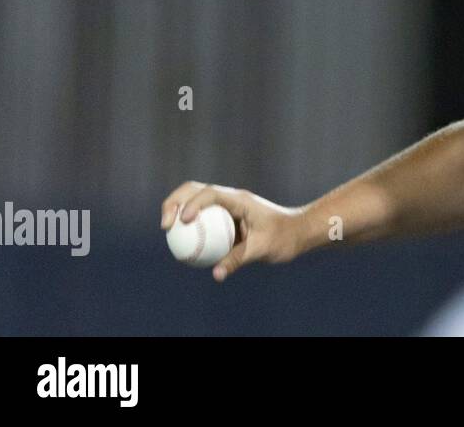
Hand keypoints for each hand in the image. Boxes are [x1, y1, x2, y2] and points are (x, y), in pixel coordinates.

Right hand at [161, 181, 304, 281]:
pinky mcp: (226, 216)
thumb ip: (238, 259)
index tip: (183, 221)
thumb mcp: (262, 249)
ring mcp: (227, 206)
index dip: (193, 204)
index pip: (210, 194)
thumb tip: (216, 274)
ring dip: (177, 210)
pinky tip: (181, 244)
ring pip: (195, 200)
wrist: (298, 232)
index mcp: (239, 200)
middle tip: (165, 225)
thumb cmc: (285, 237)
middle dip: (175, 202)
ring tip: (166, 230)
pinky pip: (202, 217)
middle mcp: (230, 199)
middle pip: (194, 190)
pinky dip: (188, 225)